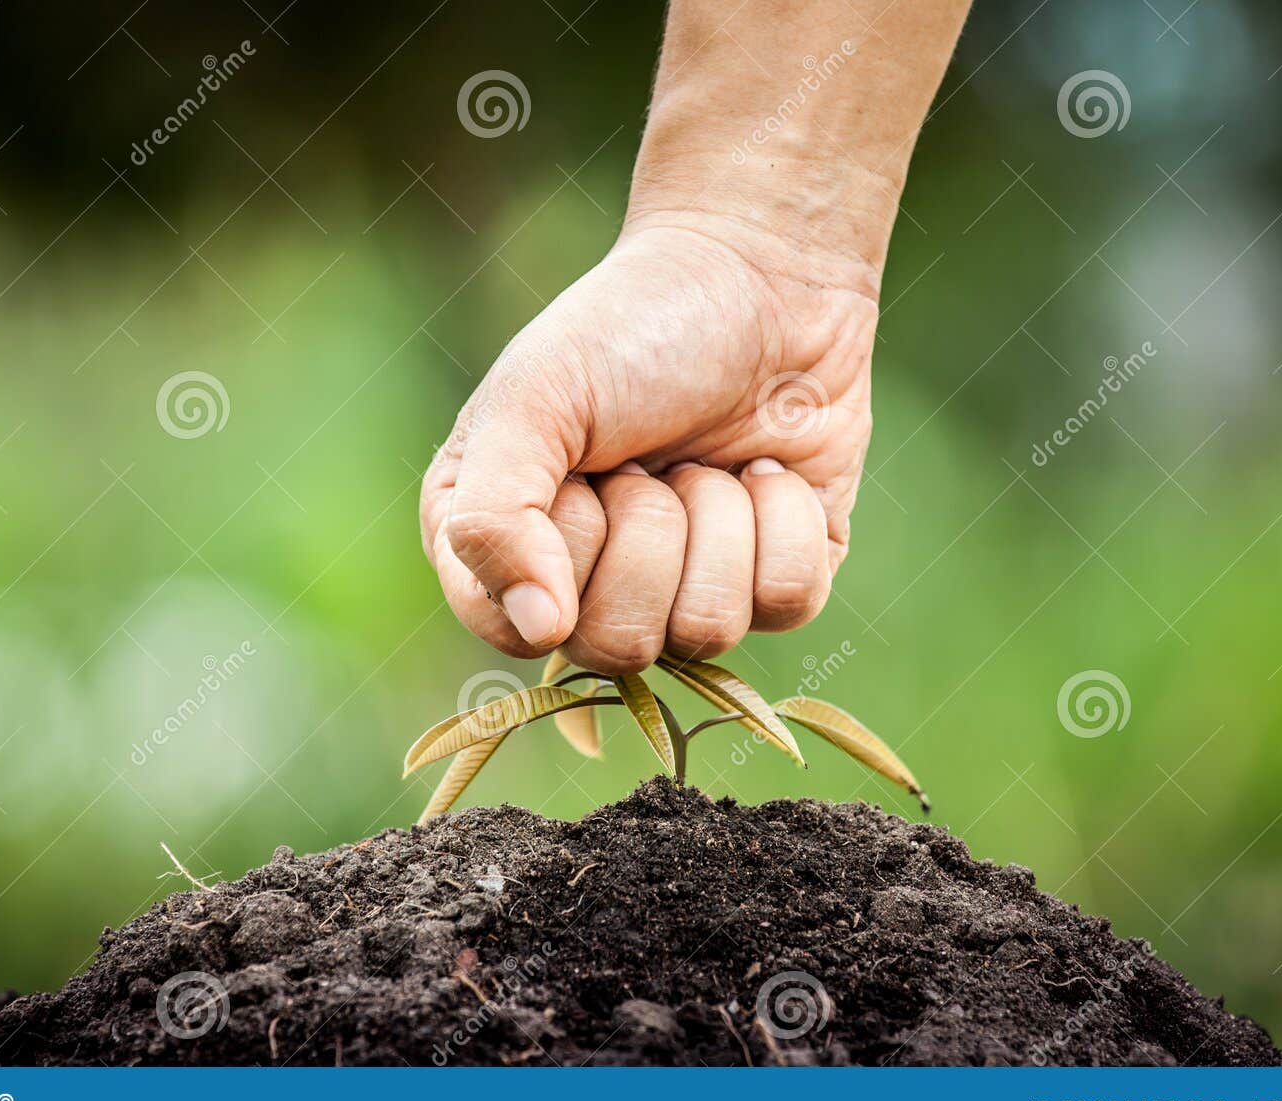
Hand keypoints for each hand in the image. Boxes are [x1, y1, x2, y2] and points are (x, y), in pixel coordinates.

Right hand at [420, 219, 876, 672]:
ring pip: (707, 628)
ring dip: (716, 519)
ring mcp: (689, 593)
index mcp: (509, 549)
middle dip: (648, 531)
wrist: (762, 276)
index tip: (583, 478)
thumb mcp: (534, 400)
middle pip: (619, 642)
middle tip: (648, 460)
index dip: (559, 558)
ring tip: (703, 459)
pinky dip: (782, 519)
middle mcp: (595, 588)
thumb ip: (493, 516)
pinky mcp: (778, 584)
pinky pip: (788, 601)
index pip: (517, 630)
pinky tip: (765, 468)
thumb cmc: (629, 328)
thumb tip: (538, 630)